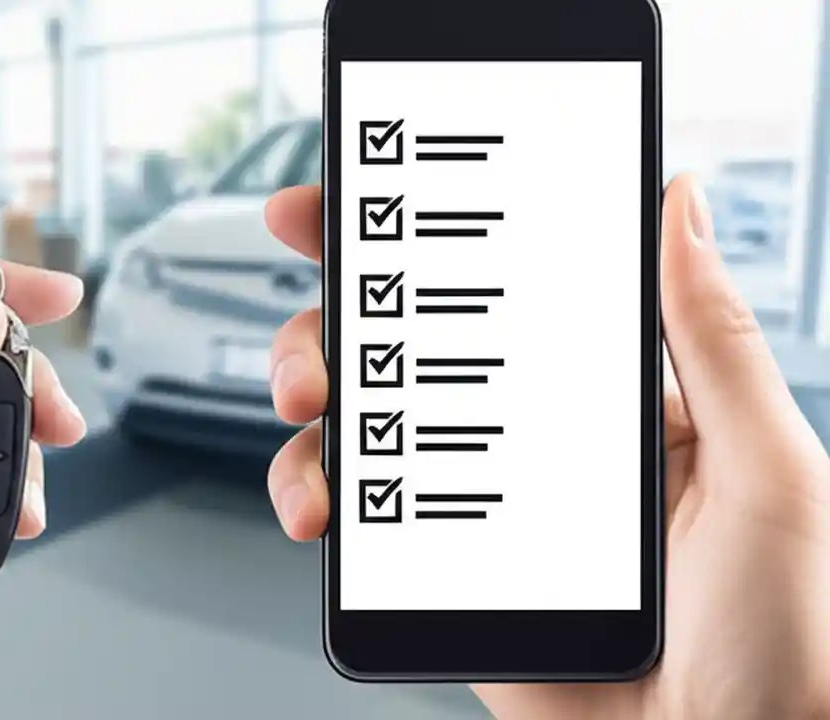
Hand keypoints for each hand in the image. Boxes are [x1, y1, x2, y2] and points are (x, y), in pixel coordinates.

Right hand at [264, 178, 829, 718]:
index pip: (499, 293)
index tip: (349, 204)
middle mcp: (527, 444)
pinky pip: (360, 524)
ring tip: (304, 414)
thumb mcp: (768, 471)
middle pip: (405, 356)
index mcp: (604, 401)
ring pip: (363, 433)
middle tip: (313, 333)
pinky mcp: (440, 578)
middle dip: (333, 324)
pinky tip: (320, 511)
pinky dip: (315, 500)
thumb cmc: (786, 636)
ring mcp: (476, 511)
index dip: (419, 240)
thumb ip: (714, 344)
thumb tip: (678, 207)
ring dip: (311, 413)